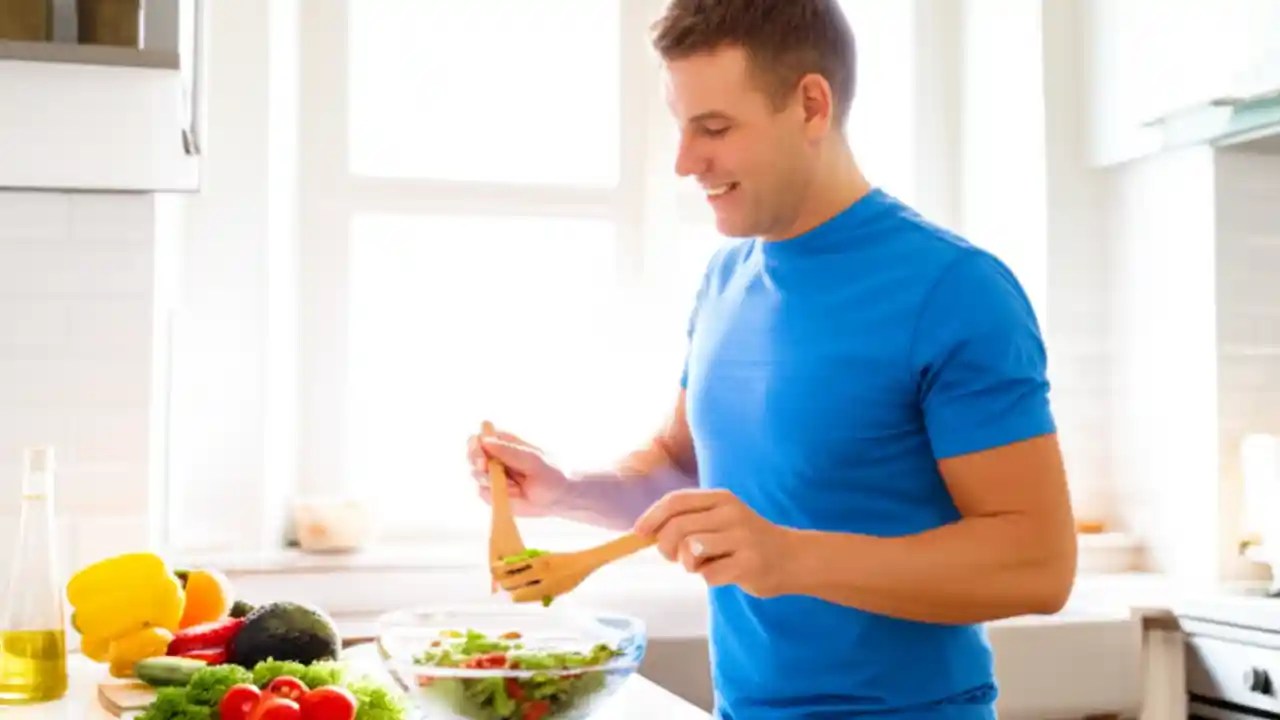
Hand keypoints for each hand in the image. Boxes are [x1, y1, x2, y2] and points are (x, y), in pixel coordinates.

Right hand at [467, 425, 569, 516]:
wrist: (561, 498)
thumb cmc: (551, 474)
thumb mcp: (533, 460)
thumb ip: (510, 451)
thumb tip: (486, 441)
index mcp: (505, 443)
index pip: (480, 438)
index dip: (475, 445)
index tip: (481, 456)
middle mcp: (495, 458)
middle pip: (472, 455)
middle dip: (476, 463)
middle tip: (486, 468)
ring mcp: (493, 476)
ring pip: (476, 475)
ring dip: (490, 481)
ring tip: (515, 487)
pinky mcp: (494, 493)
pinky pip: (484, 494)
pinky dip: (496, 495)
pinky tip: (515, 495)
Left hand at [633, 489, 796, 597]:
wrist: (793, 558)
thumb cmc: (746, 540)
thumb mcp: (720, 520)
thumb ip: (689, 521)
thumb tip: (646, 532)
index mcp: (721, 499)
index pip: (676, 501)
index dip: (652, 516)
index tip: (638, 533)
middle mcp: (731, 514)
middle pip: (678, 528)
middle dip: (666, 547)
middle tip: (673, 558)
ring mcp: (742, 539)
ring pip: (691, 551)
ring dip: (689, 564)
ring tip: (703, 564)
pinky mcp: (749, 564)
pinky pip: (709, 575)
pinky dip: (709, 578)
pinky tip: (725, 573)